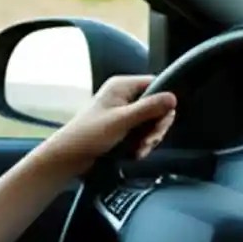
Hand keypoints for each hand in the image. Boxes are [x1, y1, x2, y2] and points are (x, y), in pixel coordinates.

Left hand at [43, 75, 177, 172]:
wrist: (69, 156)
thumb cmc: (90, 134)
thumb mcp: (122, 120)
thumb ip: (148, 109)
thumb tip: (173, 98)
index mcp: (122, 86)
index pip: (155, 85)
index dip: (164, 103)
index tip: (163, 122)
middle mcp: (124, 96)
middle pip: (156, 107)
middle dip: (156, 127)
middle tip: (149, 142)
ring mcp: (123, 113)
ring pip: (150, 123)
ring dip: (148, 139)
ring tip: (139, 150)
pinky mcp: (121, 128)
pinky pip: (141, 133)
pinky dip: (141, 145)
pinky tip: (135, 154)